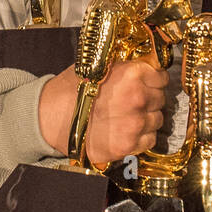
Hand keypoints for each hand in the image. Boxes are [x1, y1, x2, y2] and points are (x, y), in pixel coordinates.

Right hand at [38, 60, 167, 163]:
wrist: (51, 117)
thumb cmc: (71, 90)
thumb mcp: (100, 67)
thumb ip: (127, 69)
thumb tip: (146, 70)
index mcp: (132, 75)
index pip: (161, 77)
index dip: (154, 80)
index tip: (148, 84)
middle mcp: (138, 98)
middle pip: (160, 99)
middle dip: (150, 100)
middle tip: (134, 102)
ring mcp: (135, 124)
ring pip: (157, 120)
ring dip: (147, 119)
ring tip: (128, 117)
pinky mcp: (128, 145)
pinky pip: (149, 140)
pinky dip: (142, 137)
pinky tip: (126, 131)